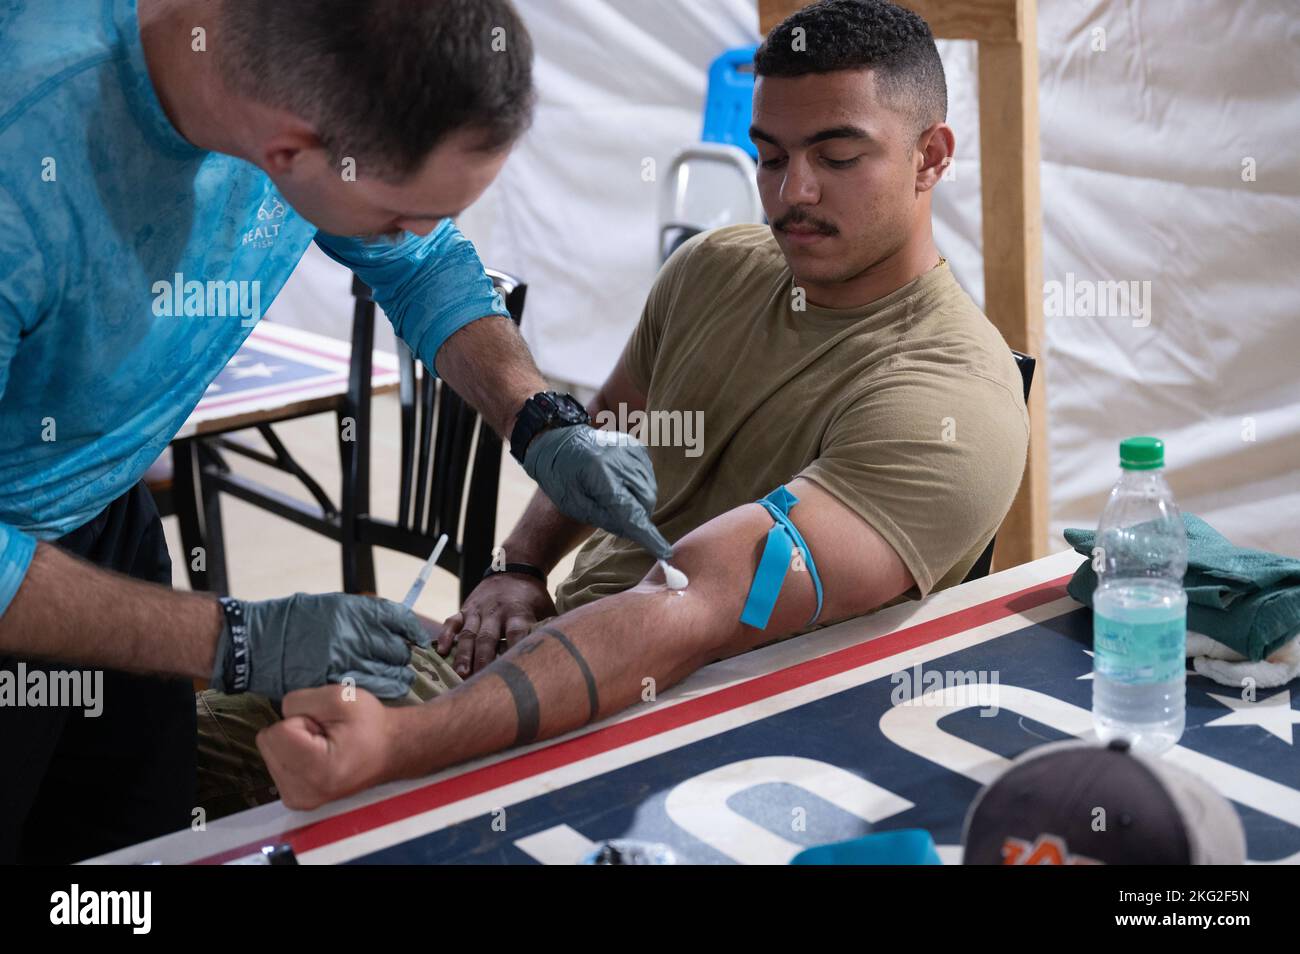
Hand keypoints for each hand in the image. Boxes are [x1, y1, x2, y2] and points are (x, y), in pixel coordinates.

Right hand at [212, 593, 429, 700]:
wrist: (255, 643)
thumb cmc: (293, 621)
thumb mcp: (331, 606)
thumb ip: (362, 615)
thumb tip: (392, 624)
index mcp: (353, 612)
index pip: (399, 620)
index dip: (412, 630)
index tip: (417, 638)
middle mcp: (353, 636)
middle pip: (397, 649)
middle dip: (402, 655)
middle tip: (403, 660)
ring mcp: (344, 662)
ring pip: (390, 673)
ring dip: (398, 676)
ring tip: (399, 679)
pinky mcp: (333, 684)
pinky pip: (371, 689)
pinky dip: (381, 690)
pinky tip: (385, 690)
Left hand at [256, 685, 402, 809]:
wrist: (390, 751)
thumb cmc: (369, 724)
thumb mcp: (341, 697)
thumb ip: (301, 700)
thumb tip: (280, 714)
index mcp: (316, 769)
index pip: (278, 731)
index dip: (302, 719)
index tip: (326, 727)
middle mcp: (301, 792)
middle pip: (268, 742)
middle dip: (293, 732)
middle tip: (324, 735)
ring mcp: (297, 799)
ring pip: (269, 752)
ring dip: (293, 744)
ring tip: (323, 745)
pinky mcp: (294, 799)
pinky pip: (275, 764)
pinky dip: (292, 756)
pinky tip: (316, 758)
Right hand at [437, 572, 556, 676]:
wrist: (515, 568)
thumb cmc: (534, 598)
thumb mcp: (547, 610)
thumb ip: (549, 629)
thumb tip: (562, 654)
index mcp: (519, 612)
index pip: (516, 633)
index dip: (512, 651)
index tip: (511, 671)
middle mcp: (496, 611)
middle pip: (488, 637)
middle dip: (483, 660)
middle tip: (478, 681)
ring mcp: (479, 610)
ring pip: (469, 633)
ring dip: (464, 654)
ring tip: (460, 674)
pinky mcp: (466, 608)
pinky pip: (452, 622)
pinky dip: (446, 635)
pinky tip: (440, 651)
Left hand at [523, 425, 672, 559]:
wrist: (558, 439)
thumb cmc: (559, 475)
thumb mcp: (574, 504)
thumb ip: (606, 519)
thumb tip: (635, 532)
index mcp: (600, 473)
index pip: (630, 511)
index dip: (647, 534)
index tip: (664, 552)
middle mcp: (620, 458)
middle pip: (645, 500)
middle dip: (637, 516)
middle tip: (616, 517)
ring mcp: (631, 449)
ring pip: (650, 489)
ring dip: (638, 502)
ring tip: (614, 497)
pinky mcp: (636, 446)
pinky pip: (648, 476)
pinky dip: (638, 487)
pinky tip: (621, 484)